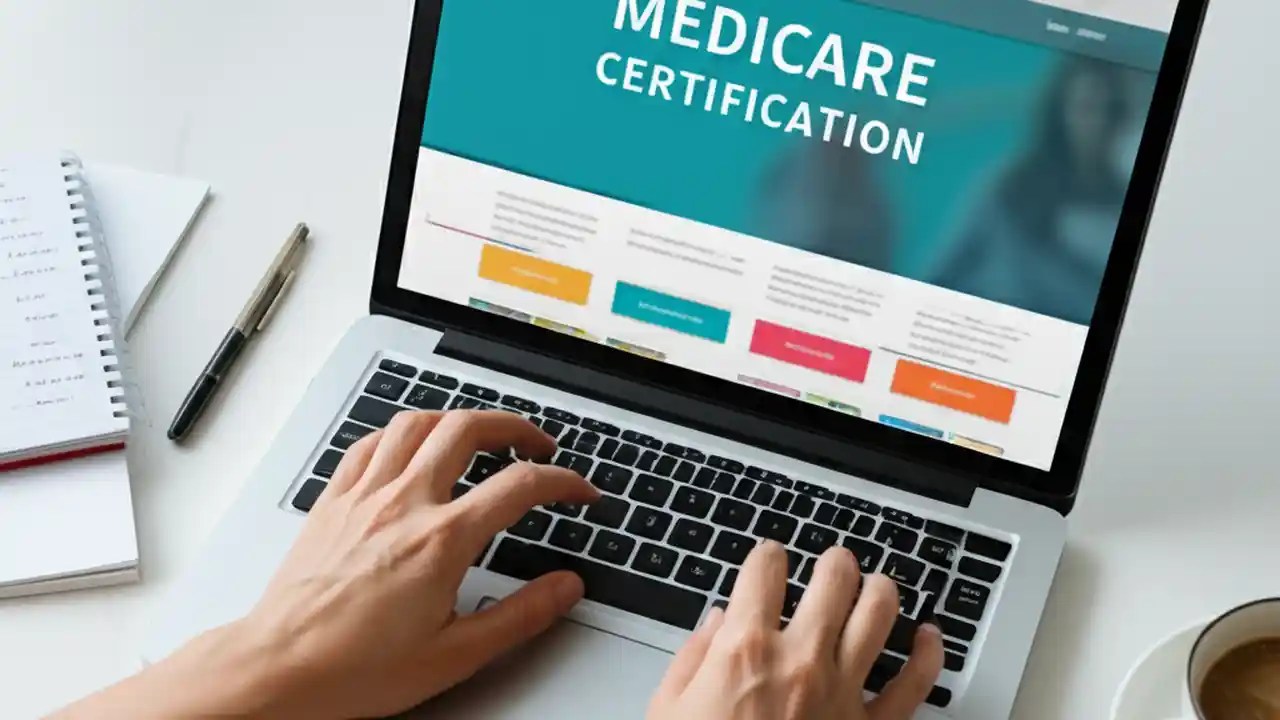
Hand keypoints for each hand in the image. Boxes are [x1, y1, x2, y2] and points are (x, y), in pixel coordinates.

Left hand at [53, 410, 600, 719]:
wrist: (279, 670)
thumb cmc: (355, 668)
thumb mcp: (455, 655)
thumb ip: (520, 616)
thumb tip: (565, 589)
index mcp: (441, 541)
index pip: (520, 486)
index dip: (562, 481)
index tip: (579, 491)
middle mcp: (404, 505)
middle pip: (468, 429)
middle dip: (513, 427)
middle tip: (536, 444)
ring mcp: (364, 497)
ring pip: (416, 424)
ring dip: (457, 418)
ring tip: (479, 432)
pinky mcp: (333, 502)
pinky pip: (368, 444)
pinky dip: (400, 433)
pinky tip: (409, 444)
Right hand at [648, 542, 943, 719]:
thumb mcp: (669, 710)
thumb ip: (691, 658)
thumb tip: (714, 622)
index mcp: (744, 649)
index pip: (765, 569)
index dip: (767, 555)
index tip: (768, 559)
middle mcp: (800, 660)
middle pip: (833, 578)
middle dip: (833, 563)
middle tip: (832, 565)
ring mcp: (842, 692)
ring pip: (879, 613)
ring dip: (878, 590)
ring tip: (874, 586)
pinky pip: (915, 684)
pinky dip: (929, 654)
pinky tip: (929, 637)